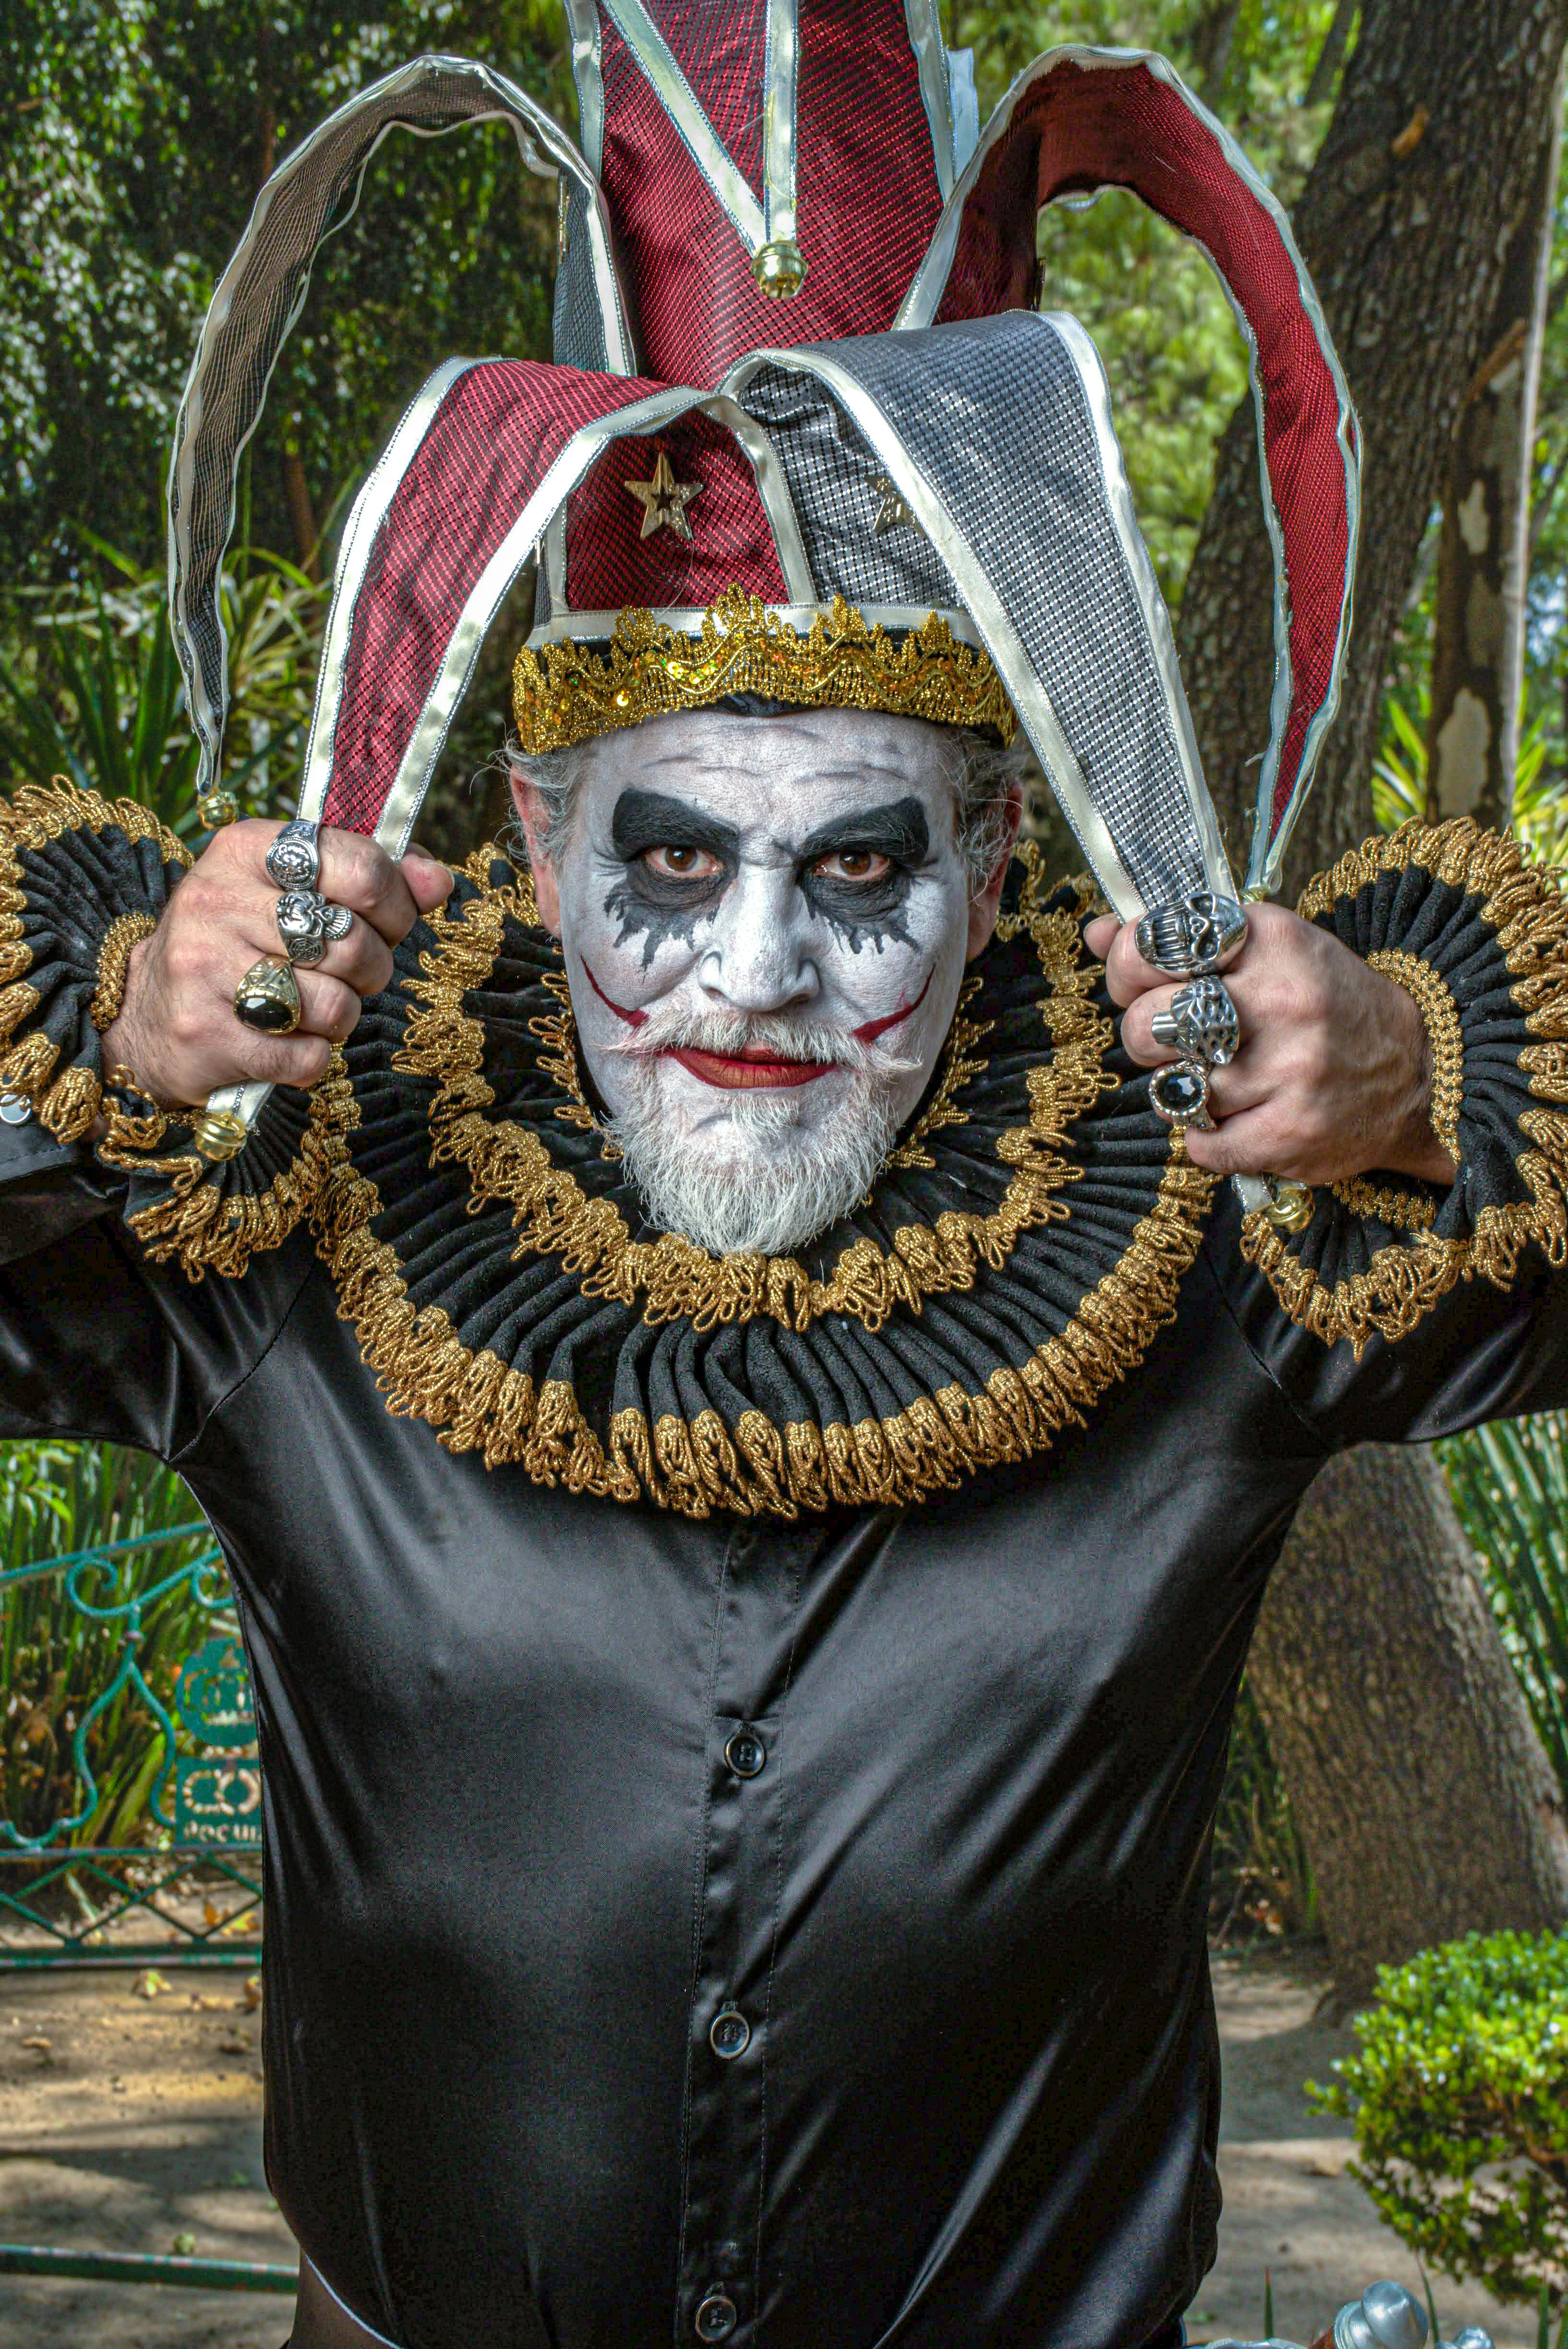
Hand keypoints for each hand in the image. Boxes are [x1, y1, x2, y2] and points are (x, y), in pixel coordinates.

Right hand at [102, 820, 452, 1105]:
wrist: (148, 1014)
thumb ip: (370, 879)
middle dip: (370, 967)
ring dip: (341, 1016)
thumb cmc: (240, 944)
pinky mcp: (205, 1034)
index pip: (359, 867)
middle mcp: (217, 901)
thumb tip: (437, 879)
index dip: (395, 903)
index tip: (388, 921)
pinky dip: (313, 1057)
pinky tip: (289, 1042)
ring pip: (334, 1004)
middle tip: (349, 974)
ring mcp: (205, 968)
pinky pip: (306, 1056)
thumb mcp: (291, 891)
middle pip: (350, 942)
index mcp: (244, 850)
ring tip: (312, 1007)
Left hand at [1084, 901, 1457, 1187]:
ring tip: (1216, 1077)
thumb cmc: (1327, 1005)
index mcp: (1274, 941)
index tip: (1138, 977)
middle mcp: (1283, 1001)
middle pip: (1150, 1020)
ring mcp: (1289, 1072)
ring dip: (1181, 1088)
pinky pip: (1200, 1145)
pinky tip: (1236, 1119)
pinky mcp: (1290, 1135)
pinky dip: (1205, 1138)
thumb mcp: (1267, 951)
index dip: (1128, 964)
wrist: (1420, 1073)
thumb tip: (1098, 934)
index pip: (1159, 942)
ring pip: (1173, 1087)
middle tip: (1172, 1037)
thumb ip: (1181, 940)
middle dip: (1143, 1033)